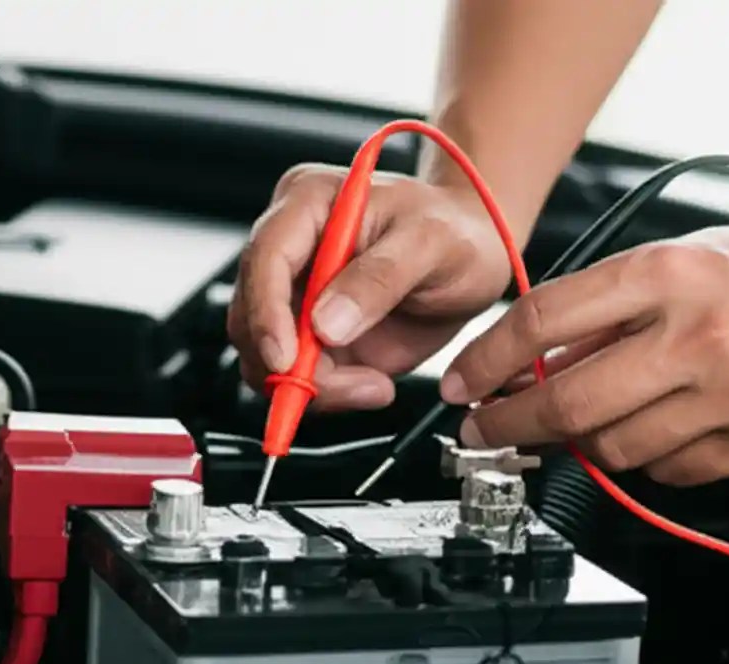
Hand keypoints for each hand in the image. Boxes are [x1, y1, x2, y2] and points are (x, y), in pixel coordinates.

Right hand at [227, 163, 514, 410]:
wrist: (477, 254)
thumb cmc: (457, 230)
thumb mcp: (431, 243)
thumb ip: (379, 279)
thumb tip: (325, 324)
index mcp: (308, 204)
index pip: (265, 257)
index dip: (266, 312)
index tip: (287, 358)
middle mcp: (292, 248)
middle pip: (251, 314)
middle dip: (290, 362)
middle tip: (350, 383)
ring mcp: (297, 295)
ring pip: (265, 354)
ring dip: (312, 385)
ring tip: (373, 385)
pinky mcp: (311, 335)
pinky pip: (295, 376)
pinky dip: (328, 393)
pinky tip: (371, 385)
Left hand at [442, 219, 728, 485]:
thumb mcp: (674, 263)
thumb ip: (600, 314)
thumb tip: (526, 365)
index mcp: (667, 273)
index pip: (542, 320)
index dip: (485, 358)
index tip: (460, 383)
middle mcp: (696, 335)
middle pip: (566, 402)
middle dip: (507, 425)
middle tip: (483, 430)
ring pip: (613, 448)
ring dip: (578, 442)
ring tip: (580, 421)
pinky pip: (668, 472)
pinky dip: (643, 458)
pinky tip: (651, 429)